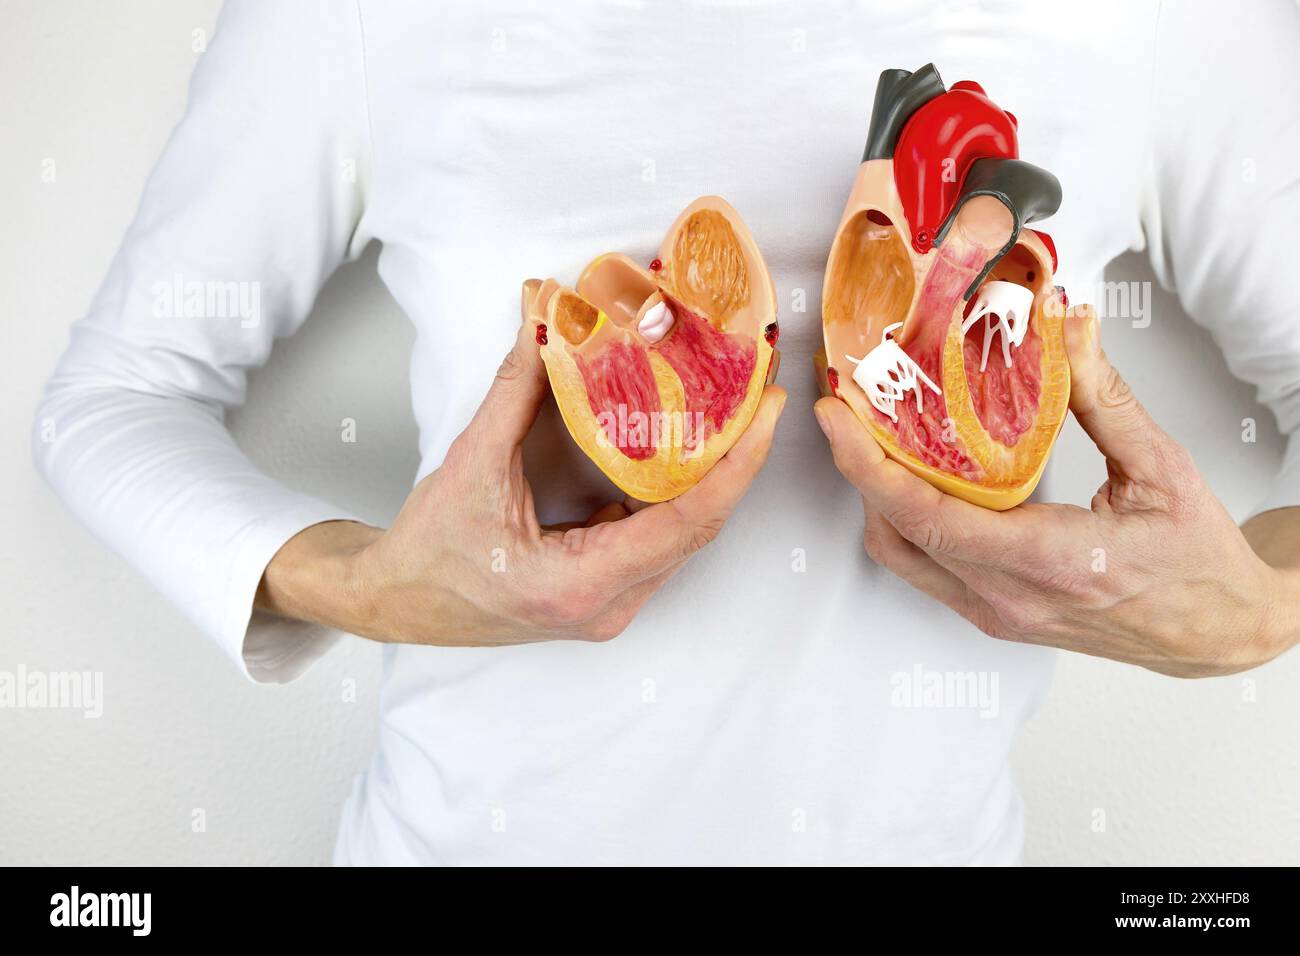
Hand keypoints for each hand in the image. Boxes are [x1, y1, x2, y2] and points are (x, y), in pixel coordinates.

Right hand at [258, 317, 785, 645]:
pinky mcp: (603, 596)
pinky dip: (676, 496)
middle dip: (736, 462)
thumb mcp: (472, 464)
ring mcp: (609, 607)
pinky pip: (658, 543)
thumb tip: (546, 317)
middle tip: (760, 398)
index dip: (737, 465)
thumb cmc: (428, 551)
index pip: (687, 523)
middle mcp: (607, 606)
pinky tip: (681, 450)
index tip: (767, 412)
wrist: (397, 600)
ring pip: (682, 538)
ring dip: (710, 478)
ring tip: (734, 415)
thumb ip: (516, 390)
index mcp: (580, 585)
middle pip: (698, 530)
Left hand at [815, 307, 1299, 676]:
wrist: (1217, 634)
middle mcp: (1009, 597)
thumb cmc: (1198, 563)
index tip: (838, 417)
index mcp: (1049, 562)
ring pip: (901, 556)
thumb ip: (1103, 395)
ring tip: (871, 435)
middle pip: (896, 534)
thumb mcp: (1161, 468)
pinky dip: (903, 519)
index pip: (929, 517)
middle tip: (845, 409)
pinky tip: (913, 475)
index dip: (869, 466)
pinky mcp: (995, 615)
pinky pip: (924, 567)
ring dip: (875, 496)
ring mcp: (997, 613)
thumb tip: (1067, 324)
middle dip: (856, 469)